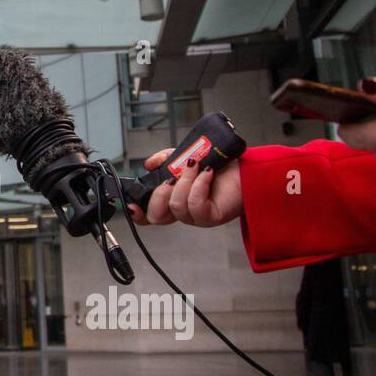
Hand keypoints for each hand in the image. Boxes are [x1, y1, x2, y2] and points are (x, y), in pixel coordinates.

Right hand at [128, 149, 242, 227]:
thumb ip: (166, 160)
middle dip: (159, 194)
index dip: (137, 214)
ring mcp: (196, 217)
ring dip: (184, 181)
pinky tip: (206, 173)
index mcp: (173, 200)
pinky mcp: (211, 216)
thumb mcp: (186, 158)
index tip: (131, 205)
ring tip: (195, 165)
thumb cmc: (218, 167)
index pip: (150, 215)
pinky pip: (195, 203)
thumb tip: (148, 164)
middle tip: (170, 177)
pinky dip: (199, 184)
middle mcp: (183, 212)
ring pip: (176, 206)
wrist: (245, 170)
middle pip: (157, 217)